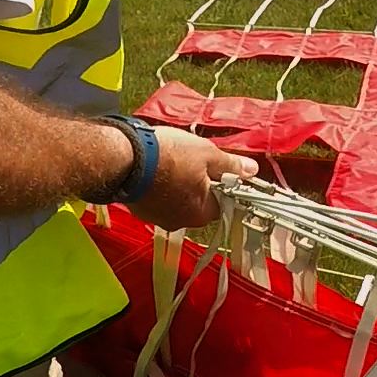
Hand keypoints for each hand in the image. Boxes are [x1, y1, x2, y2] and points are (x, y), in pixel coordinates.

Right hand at [133, 126, 258, 229]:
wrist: (125, 156)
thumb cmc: (169, 155)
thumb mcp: (207, 154)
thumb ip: (231, 166)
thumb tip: (252, 171)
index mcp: (200, 213)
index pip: (221, 204)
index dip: (221, 185)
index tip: (216, 168)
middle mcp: (179, 222)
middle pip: (198, 204)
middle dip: (197, 184)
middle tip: (191, 160)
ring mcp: (156, 217)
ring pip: (175, 201)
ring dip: (176, 185)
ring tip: (169, 161)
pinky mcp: (139, 209)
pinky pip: (156, 199)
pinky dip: (157, 187)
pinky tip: (154, 168)